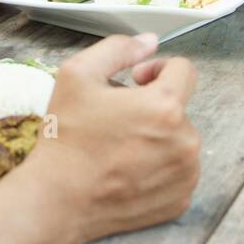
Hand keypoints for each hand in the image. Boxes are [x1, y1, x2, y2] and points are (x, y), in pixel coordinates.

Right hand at [24, 33, 199, 243]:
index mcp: (166, 106)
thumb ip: (118, 48)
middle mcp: (186, 141)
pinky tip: (127, 171)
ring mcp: (186, 175)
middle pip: (178, 108)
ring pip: (179, 140)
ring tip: (120, 148)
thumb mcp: (77, 75)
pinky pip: (178, 172)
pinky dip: (159, 167)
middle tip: (116, 120)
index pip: (184, 70)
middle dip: (152, 107)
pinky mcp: (180, 201)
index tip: (135, 81)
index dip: (157, 68)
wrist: (57, 201)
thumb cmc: (65, 137)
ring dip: (157, 137)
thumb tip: (149, 42)